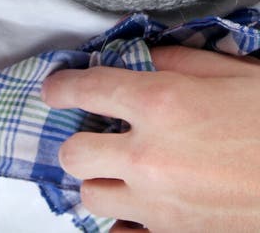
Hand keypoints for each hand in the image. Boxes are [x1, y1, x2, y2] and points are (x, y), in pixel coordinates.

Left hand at [41, 46, 259, 232]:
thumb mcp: (223, 71)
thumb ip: (170, 61)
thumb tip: (136, 60)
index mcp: (158, 104)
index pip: (84, 90)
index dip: (60, 87)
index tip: (54, 88)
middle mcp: (148, 156)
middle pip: (75, 151)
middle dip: (79, 136)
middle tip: (96, 129)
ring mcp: (160, 204)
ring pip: (91, 196)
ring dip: (99, 177)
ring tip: (117, 166)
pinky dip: (122, 217)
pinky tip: (134, 202)